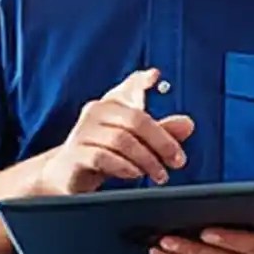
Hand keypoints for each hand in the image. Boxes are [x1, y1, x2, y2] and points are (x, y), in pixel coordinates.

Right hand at [36, 68, 194, 195]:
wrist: (65, 177)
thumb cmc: (101, 154)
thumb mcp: (133, 143)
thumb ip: (160, 133)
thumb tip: (188, 124)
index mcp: (110, 106)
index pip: (127, 88)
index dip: (140, 81)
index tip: (155, 76)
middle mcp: (95, 113)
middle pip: (134, 119)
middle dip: (161, 141)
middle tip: (177, 161)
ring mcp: (82, 133)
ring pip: (121, 140)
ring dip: (146, 159)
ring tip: (159, 174)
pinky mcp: (74, 155)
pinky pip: (102, 157)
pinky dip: (123, 166)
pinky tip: (135, 174)